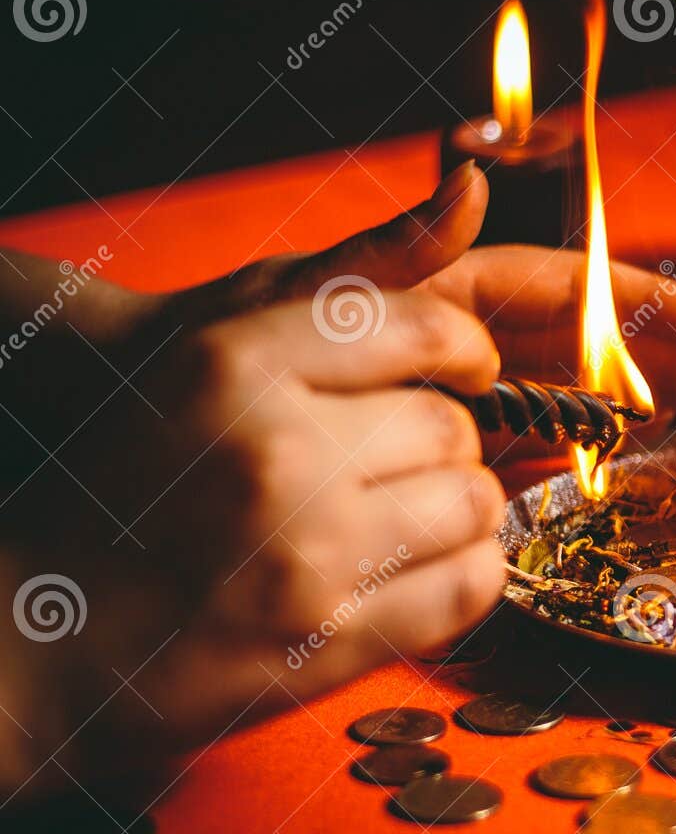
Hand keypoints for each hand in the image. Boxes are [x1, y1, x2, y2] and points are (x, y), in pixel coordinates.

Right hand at [1, 284, 505, 802]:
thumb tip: (473, 189)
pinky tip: (421, 568)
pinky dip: (466, 574)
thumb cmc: (126, 461)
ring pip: (473, 506)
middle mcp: (270, 455)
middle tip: (404, 458)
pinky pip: (466, 591)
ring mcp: (299, 558)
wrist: (31, 622)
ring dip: (460, 509)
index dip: (466, 353)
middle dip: (446, 440)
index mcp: (233, 363)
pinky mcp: (322, 644)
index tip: (462, 371)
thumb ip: (354, 272)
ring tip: (407, 514)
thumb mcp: (213, 335)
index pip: (427, 332)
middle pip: (453, 427)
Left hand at [157, 161, 675, 419]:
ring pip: (580, 386)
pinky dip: (593, 440)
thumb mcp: (315, 292)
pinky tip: (640, 454)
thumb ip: (397, 245)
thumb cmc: (234, 339)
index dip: (654, 307)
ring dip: (654, 399)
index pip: (576, 289)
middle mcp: (468, 332)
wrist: (167, 408)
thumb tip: (471, 176)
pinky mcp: (448, 436)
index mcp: (450, 286)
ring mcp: (463, 386)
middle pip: (597, 339)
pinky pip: (537, 433)